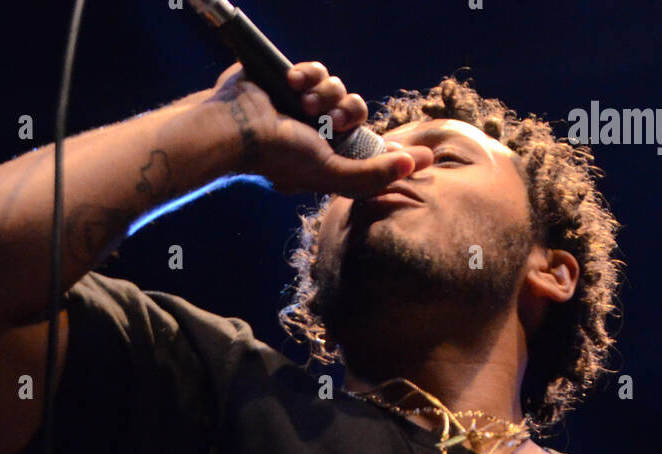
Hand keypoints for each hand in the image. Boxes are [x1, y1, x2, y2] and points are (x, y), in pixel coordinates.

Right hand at [207, 59, 431, 196]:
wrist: (238, 126)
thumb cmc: (280, 156)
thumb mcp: (331, 174)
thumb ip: (371, 176)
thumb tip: (415, 164)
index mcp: (332, 156)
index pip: (373, 149)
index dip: (395, 150)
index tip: (423, 152)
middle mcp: (322, 131)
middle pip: (358, 111)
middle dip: (348, 114)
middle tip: (333, 122)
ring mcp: (307, 104)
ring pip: (339, 87)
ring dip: (325, 94)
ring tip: (303, 105)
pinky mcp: (293, 79)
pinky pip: (318, 68)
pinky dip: (308, 73)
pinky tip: (291, 83)